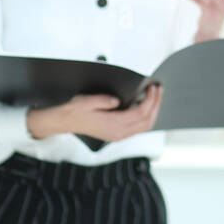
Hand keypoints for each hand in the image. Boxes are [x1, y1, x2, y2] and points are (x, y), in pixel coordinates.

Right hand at [26, 85, 162, 141]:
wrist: (64, 121)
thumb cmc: (75, 110)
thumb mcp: (86, 101)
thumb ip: (103, 101)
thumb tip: (117, 100)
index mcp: (112, 125)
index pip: (140, 114)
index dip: (150, 100)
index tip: (153, 88)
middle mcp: (118, 133)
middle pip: (146, 122)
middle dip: (156, 105)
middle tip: (159, 90)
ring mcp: (118, 135)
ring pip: (144, 127)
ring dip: (153, 111)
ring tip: (155, 96)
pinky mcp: (117, 134)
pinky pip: (138, 128)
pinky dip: (146, 117)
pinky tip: (145, 106)